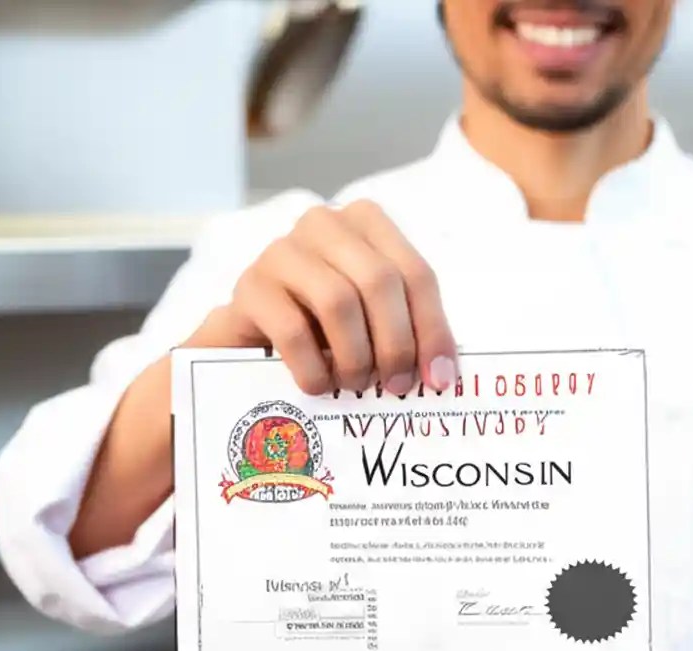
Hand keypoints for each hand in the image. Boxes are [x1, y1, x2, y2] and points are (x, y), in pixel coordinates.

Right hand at [187, 200, 457, 394]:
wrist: (249, 338)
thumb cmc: (322, 327)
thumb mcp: (372, 319)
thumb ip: (407, 328)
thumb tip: (444, 374)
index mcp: (366, 222)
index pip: (416, 273)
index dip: (433, 329)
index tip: (439, 379)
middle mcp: (324, 224)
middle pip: (379, 281)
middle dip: (396, 343)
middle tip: (397, 386)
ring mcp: (282, 251)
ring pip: (338, 301)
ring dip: (355, 356)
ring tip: (356, 384)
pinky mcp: (249, 286)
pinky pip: (292, 329)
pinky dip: (313, 367)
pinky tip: (319, 386)